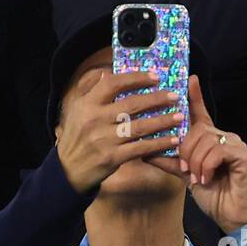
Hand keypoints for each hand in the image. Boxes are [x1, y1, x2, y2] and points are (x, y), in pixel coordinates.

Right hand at [56, 68, 184, 194]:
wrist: (67, 171)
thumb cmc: (76, 138)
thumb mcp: (77, 112)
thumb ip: (91, 92)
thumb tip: (106, 74)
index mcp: (87, 105)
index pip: (114, 83)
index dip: (136, 78)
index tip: (155, 77)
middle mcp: (95, 120)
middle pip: (132, 104)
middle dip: (157, 99)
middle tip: (175, 96)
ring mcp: (104, 139)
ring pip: (140, 126)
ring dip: (163, 121)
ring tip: (179, 116)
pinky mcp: (112, 157)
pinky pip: (141, 148)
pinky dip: (158, 144)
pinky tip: (172, 140)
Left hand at [149, 75, 246, 232]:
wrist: (230, 214)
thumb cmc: (211, 194)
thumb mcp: (184, 175)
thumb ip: (168, 160)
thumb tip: (145, 150)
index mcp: (210, 139)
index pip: (201, 113)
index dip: (195, 96)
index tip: (190, 79)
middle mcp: (223, 136)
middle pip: (196, 130)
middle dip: (186, 151)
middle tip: (186, 170)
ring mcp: (235, 143)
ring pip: (205, 140)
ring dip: (196, 163)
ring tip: (198, 178)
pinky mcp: (243, 154)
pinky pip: (217, 151)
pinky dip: (207, 166)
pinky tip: (207, 179)